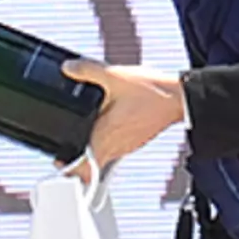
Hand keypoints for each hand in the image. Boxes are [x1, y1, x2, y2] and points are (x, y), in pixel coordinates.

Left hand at [60, 58, 184, 171]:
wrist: (179, 98)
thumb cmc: (151, 92)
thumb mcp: (114, 76)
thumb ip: (87, 70)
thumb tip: (68, 68)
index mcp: (104, 137)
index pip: (82, 170)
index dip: (67, 169)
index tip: (59, 162)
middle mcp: (115, 147)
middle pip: (90, 164)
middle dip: (77, 156)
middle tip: (66, 145)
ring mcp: (127, 146)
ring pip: (103, 154)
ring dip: (92, 146)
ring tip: (87, 129)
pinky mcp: (135, 141)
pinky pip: (116, 146)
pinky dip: (107, 139)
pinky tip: (108, 122)